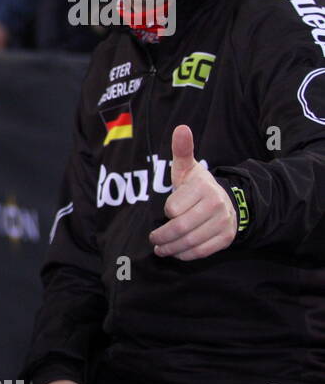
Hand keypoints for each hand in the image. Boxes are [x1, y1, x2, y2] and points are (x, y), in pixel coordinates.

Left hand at [149, 125, 236, 259]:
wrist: (228, 202)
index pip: (173, 208)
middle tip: (153, 239)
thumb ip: (182, 151)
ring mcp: (223, 223)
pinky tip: (177, 252)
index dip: (166, 212)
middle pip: (180, 228)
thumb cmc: (198, 186)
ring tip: (160, 249)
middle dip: (161, 237)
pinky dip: (186, 255)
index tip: (164, 212)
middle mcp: (216, 205)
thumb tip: (181, 128)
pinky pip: (202, 251)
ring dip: (170, 248)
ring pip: (189, 242)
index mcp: (203, 188)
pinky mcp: (226, 238)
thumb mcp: (188, 168)